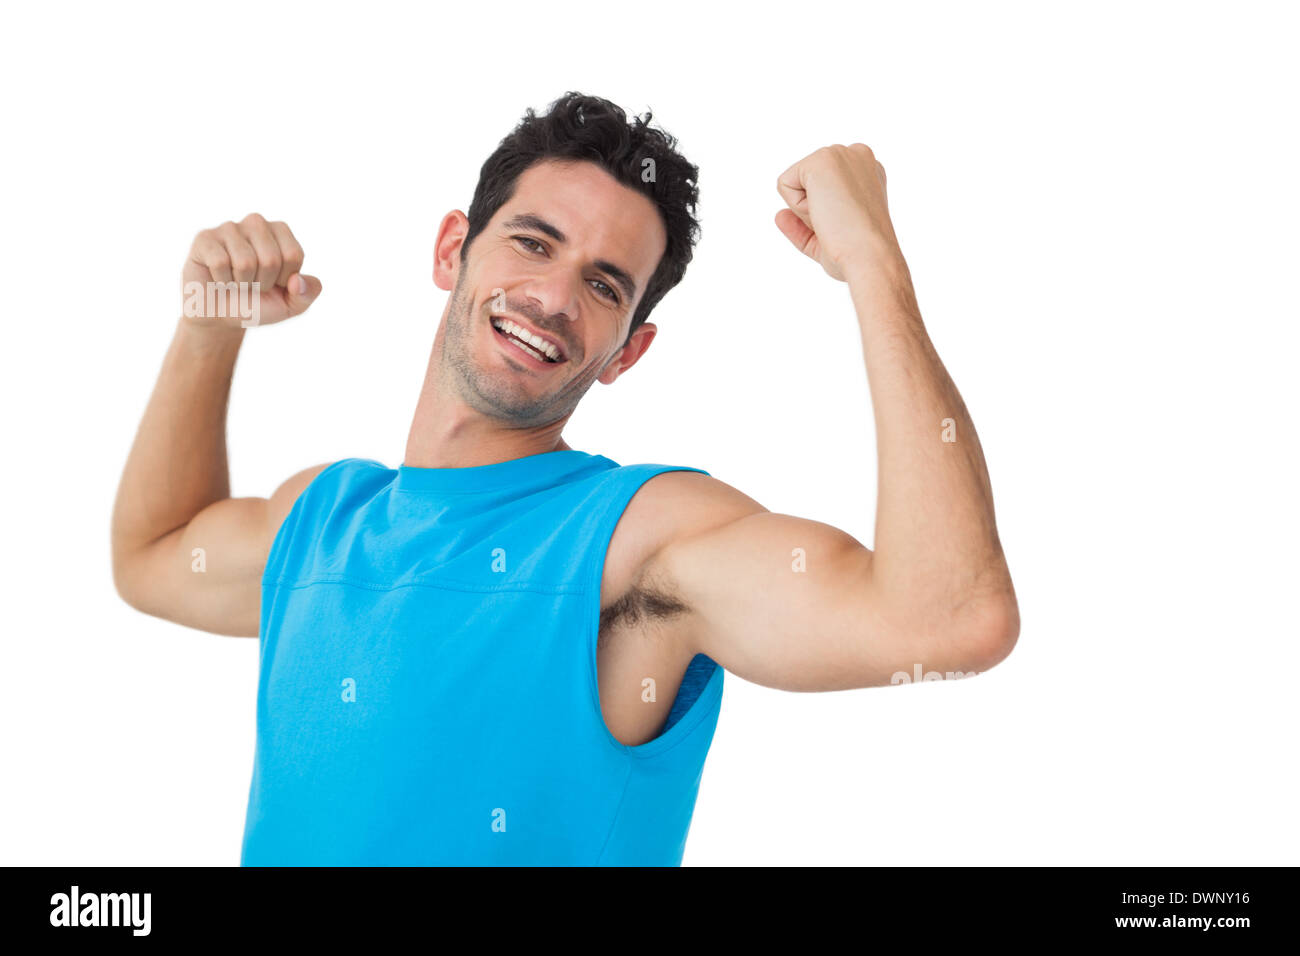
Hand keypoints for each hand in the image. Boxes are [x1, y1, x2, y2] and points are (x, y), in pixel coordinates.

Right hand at [181, 213, 320, 327]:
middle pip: (271, 258)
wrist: (221, 316)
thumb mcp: (290, 305)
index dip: (284, 279)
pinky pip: (220, 262)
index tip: (274, 283)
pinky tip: (219, 278)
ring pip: (245, 261)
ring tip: (236, 281)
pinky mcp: (205, 238)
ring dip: (242, 283)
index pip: (293, 255)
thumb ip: (306, 294)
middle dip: (263, 283)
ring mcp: (229, 228)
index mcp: (281, 232)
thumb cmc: (257, 304)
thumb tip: (297, 281)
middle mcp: (256, 223)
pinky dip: (222, 281)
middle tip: (252, 284)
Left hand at [775, 144, 900, 281]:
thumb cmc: (857, 253)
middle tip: (840, 224)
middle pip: (806, 184)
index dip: (824, 214)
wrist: (870, 256)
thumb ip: (805, 224)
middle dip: (813, 211)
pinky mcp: (821, 159)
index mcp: (867, 172)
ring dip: (805, 211)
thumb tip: (780, 215)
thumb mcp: (829, 237)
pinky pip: (784, 185)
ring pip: (795, 184)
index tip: (848, 225)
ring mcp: (840, 154)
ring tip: (834, 218)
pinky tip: (825, 212)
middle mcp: (857, 155)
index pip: (821, 188)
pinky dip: (797, 207)